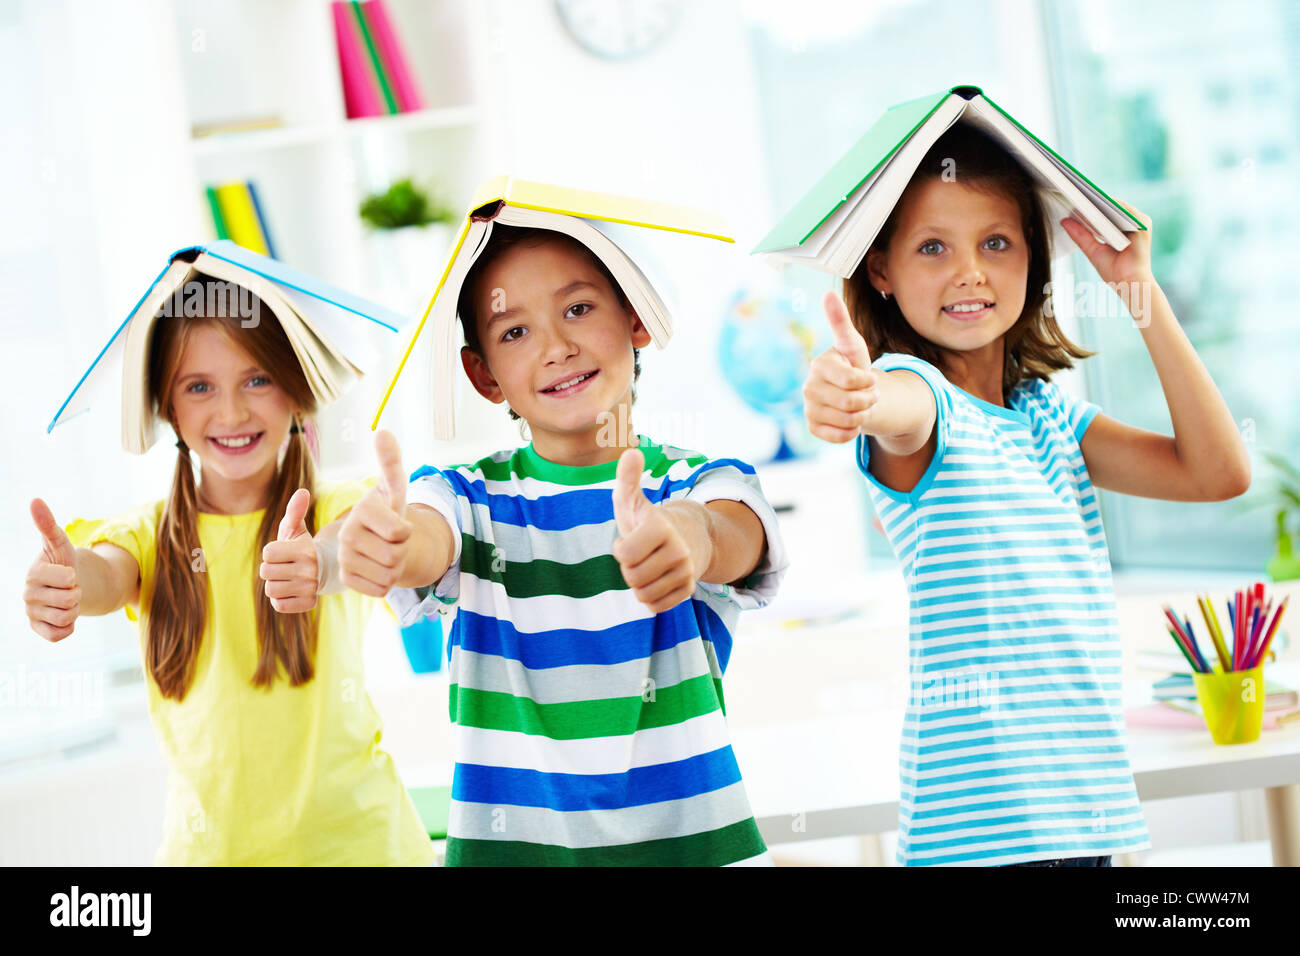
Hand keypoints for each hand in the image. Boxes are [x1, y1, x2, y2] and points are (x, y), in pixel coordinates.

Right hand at [25, 498, 80, 641]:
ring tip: (68, 600)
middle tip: (70, 588)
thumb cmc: (63, 561)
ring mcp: (31, 613)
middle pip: (69, 600)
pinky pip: (59, 635)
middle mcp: (27, 594)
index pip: (66, 579)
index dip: (75, 577)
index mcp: (33, 573)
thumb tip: (35, 500)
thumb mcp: (59, 543)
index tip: (68, 573)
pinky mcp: (38, 629)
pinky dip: (69, 627)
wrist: (66, 584)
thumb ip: (48, 524)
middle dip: (77, 594)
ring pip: (67, 618)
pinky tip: (64, 616)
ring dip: (75, 610)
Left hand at [260, 488, 316, 612]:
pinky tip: (291, 590)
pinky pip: (279, 605)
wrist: (326, 570)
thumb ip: (295, 510)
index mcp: (306, 550)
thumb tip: (302, 491)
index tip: (283, 552)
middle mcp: (310, 570)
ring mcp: (309, 589)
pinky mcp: (308, 604)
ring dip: (275, 584)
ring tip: (287, 578)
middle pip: (266, 573)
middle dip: (271, 568)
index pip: (267, 554)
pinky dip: (281, 599)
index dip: (271, 552)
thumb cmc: (304, 547)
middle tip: (284, 566)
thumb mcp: (297, 528)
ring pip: (271, 590)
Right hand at [338, 430, 411, 596]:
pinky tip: (378, 569)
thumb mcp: (395, 486)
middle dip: (402, 551)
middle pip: (395, 557)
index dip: (407, 532)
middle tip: (392, 541)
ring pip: (389, 575)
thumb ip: (391, 461)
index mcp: (362, 512)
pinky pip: (380, 589)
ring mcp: (343, 559)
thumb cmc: (389, 511)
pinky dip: (386, 583)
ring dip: (395, 568)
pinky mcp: (346, 579)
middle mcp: (346, 535)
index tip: (398, 524)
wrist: (379, 539)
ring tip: (386, 553)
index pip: (401, 533)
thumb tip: (382, 431)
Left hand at [611, 447, 704, 612]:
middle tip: (639, 554)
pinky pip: (656, 606)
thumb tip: (631, 452)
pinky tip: (656, 580)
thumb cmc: (648, 520)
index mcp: (662, 527)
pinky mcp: (689, 590)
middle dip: (629, 567)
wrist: (686, 537)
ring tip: (647, 566)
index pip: (626, 554)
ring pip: (644, 594)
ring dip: (639, 583)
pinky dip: (651, 597)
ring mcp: (686, 572)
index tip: (628, 539)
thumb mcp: (633, 500)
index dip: (620, 549)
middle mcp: (679, 550)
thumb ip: (627, 478)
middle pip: (633, 577)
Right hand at [803, 291, 879, 442]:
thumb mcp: (852, 344)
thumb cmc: (853, 366)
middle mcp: (809, 387)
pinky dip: (852, 431)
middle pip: (851, 403)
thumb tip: (827, 293)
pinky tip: (851, 420)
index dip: (869, 383)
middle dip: (868, 400)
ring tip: (860, 406)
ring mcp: (808, 408)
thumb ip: (840, 321)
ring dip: (862, 415)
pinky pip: (840, 436)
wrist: (852, 394)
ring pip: (848, 421)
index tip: (869, 378)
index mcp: (820, 365)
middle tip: (868, 395)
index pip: (853, 381)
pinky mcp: (812, 427)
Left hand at [1061, 200, 1153, 288]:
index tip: (1071, 196)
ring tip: (1081, 194)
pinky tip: (1096, 204)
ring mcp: (1139, 222)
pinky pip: (1124, 210)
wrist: (1129, 283)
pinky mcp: (1142, 223)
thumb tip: (1064, 220)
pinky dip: (1111, 206)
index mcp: (1122, 227)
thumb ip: (1080, 235)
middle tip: (1073, 191)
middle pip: (1111, 206)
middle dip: (1093, 198)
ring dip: (1100, 199)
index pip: (1104, 210)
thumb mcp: (1092, 250)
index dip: (1089, 203)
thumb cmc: (1114, 270)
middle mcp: (1132, 222)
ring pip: (1117, 205)